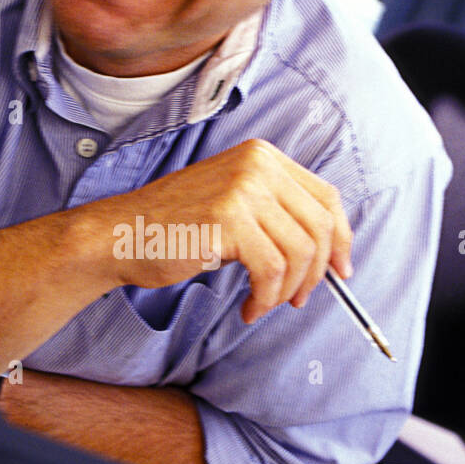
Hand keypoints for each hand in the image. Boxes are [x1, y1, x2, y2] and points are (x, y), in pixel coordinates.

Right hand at [85, 139, 352, 323]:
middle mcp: (258, 164)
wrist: (122, 234)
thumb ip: (276, 214)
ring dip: (287, 290)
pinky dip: (266, 298)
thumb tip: (330, 253)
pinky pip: (272, 270)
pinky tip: (249, 308)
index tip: (340, 271)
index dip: (341, 239)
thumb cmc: (176, 228)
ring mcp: (243, 189)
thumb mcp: (234, 204)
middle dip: (317, 272)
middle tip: (298, 299)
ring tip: (264, 304)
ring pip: (300, 252)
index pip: (327, 198)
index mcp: (263, 156)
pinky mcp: (228, 219)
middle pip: (320, 226)